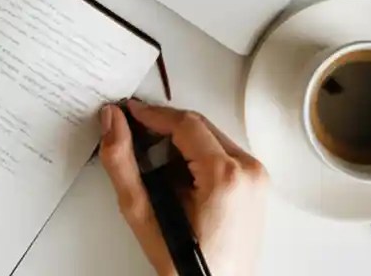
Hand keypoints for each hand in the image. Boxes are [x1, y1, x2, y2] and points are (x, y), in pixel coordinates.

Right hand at [99, 101, 268, 275]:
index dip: (153, 114)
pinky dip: (198, 155)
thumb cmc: (187, 265)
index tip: (129, 111)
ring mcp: (257, 177)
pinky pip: (224, 153)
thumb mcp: (143, 213)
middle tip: (134, 132)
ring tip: (152, 158)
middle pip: (200, 126)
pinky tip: (176, 172)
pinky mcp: (257, 184)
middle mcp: (249, 170)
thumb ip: (122, 163)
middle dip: (165, 126)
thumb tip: (113, 123)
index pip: (185, 124)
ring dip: (181, 140)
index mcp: (226, 175)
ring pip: (212, 137)